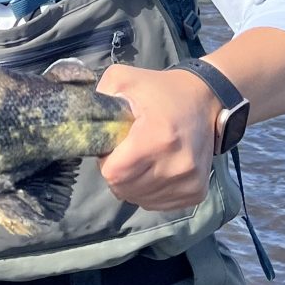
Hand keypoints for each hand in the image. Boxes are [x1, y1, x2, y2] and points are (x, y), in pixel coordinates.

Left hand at [95, 64, 218, 212]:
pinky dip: (150, 192)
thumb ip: (98, 98)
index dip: (106, 162)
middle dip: (117, 174)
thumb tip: (79, 121)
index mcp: (157, 137)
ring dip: (133, 184)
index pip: (114, 173)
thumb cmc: (160, 90)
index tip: (112, 147)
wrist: (205, 101)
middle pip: (125, 189)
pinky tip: (155, 170)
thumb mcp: (124, 79)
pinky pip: (158, 204)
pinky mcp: (197, 192)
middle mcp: (177, 165)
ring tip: (142, 160)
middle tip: (126, 153)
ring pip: (140, 200)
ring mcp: (189, 181)